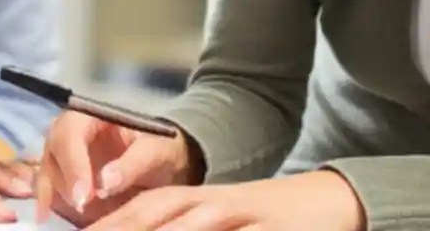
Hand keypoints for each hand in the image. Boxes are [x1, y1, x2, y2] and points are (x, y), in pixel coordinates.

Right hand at [36, 111, 198, 225]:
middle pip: (52, 152)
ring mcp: (64, 154)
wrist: (166, 160)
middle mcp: (70, 131)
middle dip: (64, 182)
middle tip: (82, 207)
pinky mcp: (64, 175)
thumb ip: (133, 163)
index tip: (83, 196)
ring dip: (58, 195)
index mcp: (91, 114)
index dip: (73, 164)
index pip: (70, 133)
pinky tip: (50, 217)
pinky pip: (49, 187)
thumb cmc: (163, 147)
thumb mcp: (157, 150)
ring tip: (82, 213)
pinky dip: (50, 203)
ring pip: (46, 171)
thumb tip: (104, 184)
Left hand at [87, 170, 366, 230]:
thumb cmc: (260, 222)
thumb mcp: (215, 223)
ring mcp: (239, 214)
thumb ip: (175, 227)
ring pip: (190, 222)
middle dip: (119, 225)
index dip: (106, 224)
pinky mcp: (268, 228)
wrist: (323, 202)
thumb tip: (135, 227)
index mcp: (191, 201)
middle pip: (155, 210)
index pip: (140, 210)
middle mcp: (209, 202)